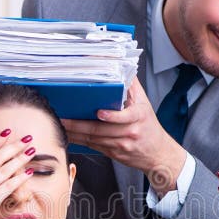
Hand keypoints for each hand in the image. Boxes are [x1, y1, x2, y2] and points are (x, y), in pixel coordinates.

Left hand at [62, 77, 185, 194]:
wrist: (157, 154)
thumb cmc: (149, 126)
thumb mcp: (144, 103)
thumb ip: (131, 86)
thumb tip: (119, 64)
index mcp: (138, 117)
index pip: (125, 117)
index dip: (111, 116)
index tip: (99, 113)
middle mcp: (130, 132)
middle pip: (101, 130)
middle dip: (79, 124)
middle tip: (63, 117)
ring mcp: (120, 145)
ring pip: (93, 139)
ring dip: (75, 132)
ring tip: (61, 124)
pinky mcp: (112, 153)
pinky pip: (92, 146)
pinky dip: (79, 140)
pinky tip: (68, 134)